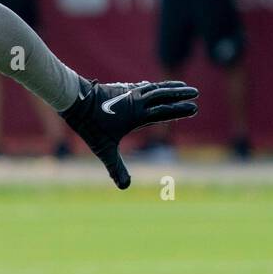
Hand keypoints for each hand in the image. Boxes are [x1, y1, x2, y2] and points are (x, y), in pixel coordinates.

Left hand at [60, 75, 198, 188]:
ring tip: (182, 86)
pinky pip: (143, 87)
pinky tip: (155, 87)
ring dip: (170, 87)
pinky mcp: (122, 89)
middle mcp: (136, 101)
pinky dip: (154, 86)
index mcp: (137, 114)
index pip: (164, 111)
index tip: (194, 108)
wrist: (76, 101)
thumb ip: (116, 167)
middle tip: (196, 93)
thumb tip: (124, 187)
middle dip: (180, 94)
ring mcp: (129, 93)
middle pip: (163, 95)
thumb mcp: (104, 149)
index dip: (179, 110)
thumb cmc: (90, 125)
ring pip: (155, 88)